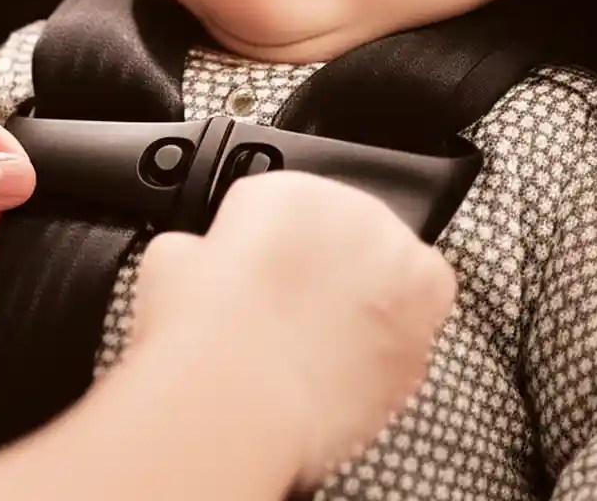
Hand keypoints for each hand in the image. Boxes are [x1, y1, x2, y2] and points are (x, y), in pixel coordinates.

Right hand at [131, 171, 455, 488]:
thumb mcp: (172, 260)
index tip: (255, 278)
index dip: (270, 247)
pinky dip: (379, 356)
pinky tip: (336, 378)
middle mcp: (364, 223)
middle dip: (327, 273)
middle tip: (284, 317)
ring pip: (389, 288)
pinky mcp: (424, 345)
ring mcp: (404, 284)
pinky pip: (407, 341)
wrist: (236, 406)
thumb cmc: (199, 330)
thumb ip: (205, 249)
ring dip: (363, 310)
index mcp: (300, 189)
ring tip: (311, 352)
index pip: (289, 207)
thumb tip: (203, 261)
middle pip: (350, 240)